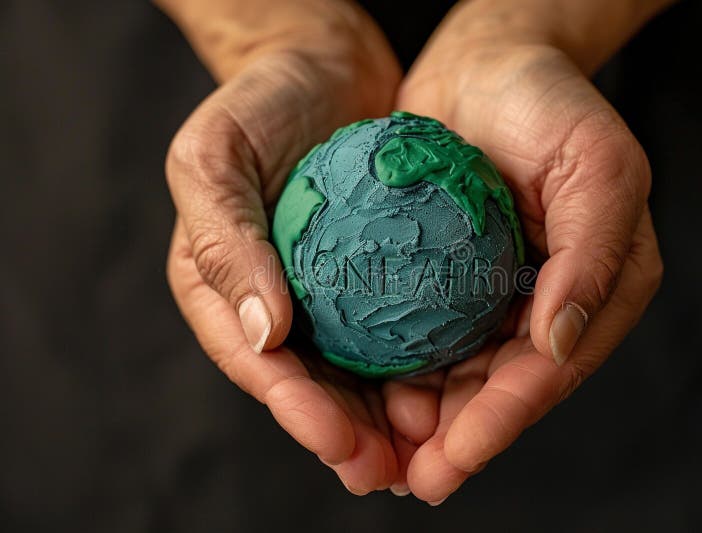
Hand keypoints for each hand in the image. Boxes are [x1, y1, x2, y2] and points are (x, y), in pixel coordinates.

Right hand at [163, 2, 405, 493]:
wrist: (323, 66)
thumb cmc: (257, 105)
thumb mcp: (213, 158)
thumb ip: (225, 240)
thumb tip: (261, 332)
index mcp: (221, 288)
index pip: (257, 363)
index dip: (297, 409)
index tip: (340, 441)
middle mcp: (274, 302)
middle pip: (309, 385)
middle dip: (347, 437)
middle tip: (389, 473)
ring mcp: (327, 295)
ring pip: (355, 372)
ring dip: (387, 419)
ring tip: (425, 454)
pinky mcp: (375, 277)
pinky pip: (395, 329)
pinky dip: (417, 365)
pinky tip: (450, 390)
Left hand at [387, 15, 663, 501]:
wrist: (487, 59)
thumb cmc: (552, 102)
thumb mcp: (597, 167)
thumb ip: (593, 257)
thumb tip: (557, 345)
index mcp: (596, 289)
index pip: (546, 372)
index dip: (499, 422)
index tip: (450, 462)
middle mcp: (545, 303)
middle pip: (498, 388)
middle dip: (454, 439)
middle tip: (405, 477)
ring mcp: (493, 293)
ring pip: (456, 373)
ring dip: (419, 417)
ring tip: (373, 450)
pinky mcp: (445, 276)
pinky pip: (420, 332)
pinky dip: (395, 367)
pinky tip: (364, 391)